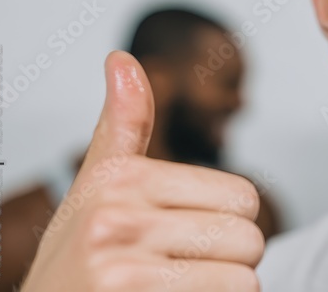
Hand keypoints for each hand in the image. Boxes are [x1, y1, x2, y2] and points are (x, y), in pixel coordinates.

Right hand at [20, 51, 263, 290]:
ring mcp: (120, 265)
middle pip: (249, 237)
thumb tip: (121, 59)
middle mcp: (115, 217)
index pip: (244, 197)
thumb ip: (121, 128)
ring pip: (244, 275)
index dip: (228, 226)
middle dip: (230, 262)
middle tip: (184, 275)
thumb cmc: (79, 263)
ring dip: (224, 291)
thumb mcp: (95, 193)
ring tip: (178, 291)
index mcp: (121, 179)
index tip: (184, 241)